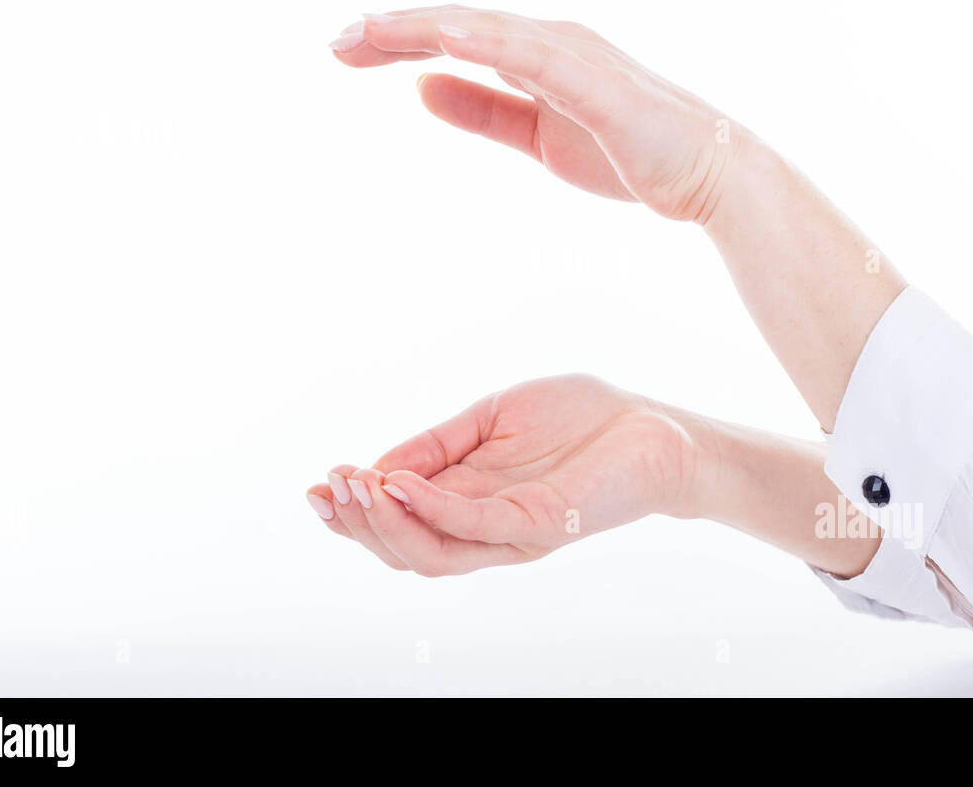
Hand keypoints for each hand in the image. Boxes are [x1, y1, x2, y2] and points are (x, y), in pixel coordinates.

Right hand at [304, 375, 697, 575]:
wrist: (654, 427)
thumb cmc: (580, 419)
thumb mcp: (491, 417)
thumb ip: (439, 443)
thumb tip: (378, 467)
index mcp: (468, 500)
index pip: (400, 523)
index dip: (354, 509)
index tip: (318, 483)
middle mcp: (484, 528)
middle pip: (405, 550)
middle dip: (358, 522)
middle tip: (328, 486)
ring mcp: (512, 532)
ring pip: (432, 555)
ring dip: (386, 525)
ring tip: (356, 487)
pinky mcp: (541, 524)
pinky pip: (475, 525)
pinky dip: (432, 508)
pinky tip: (402, 483)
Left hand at [329, 5, 751, 222]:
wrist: (708, 177)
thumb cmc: (628, 152)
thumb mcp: (536, 136)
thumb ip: (484, 111)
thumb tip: (421, 89)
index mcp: (536, 53)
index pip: (454, 35)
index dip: (397, 38)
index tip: (345, 49)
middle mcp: (550, 42)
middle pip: (459, 23)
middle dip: (395, 28)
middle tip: (335, 40)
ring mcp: (575, 57)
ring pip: (487, 29)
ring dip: (426, 26)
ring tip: (369, 31)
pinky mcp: (598, 85)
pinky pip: (536, 57)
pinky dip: (489, 41)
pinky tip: (445, 35)